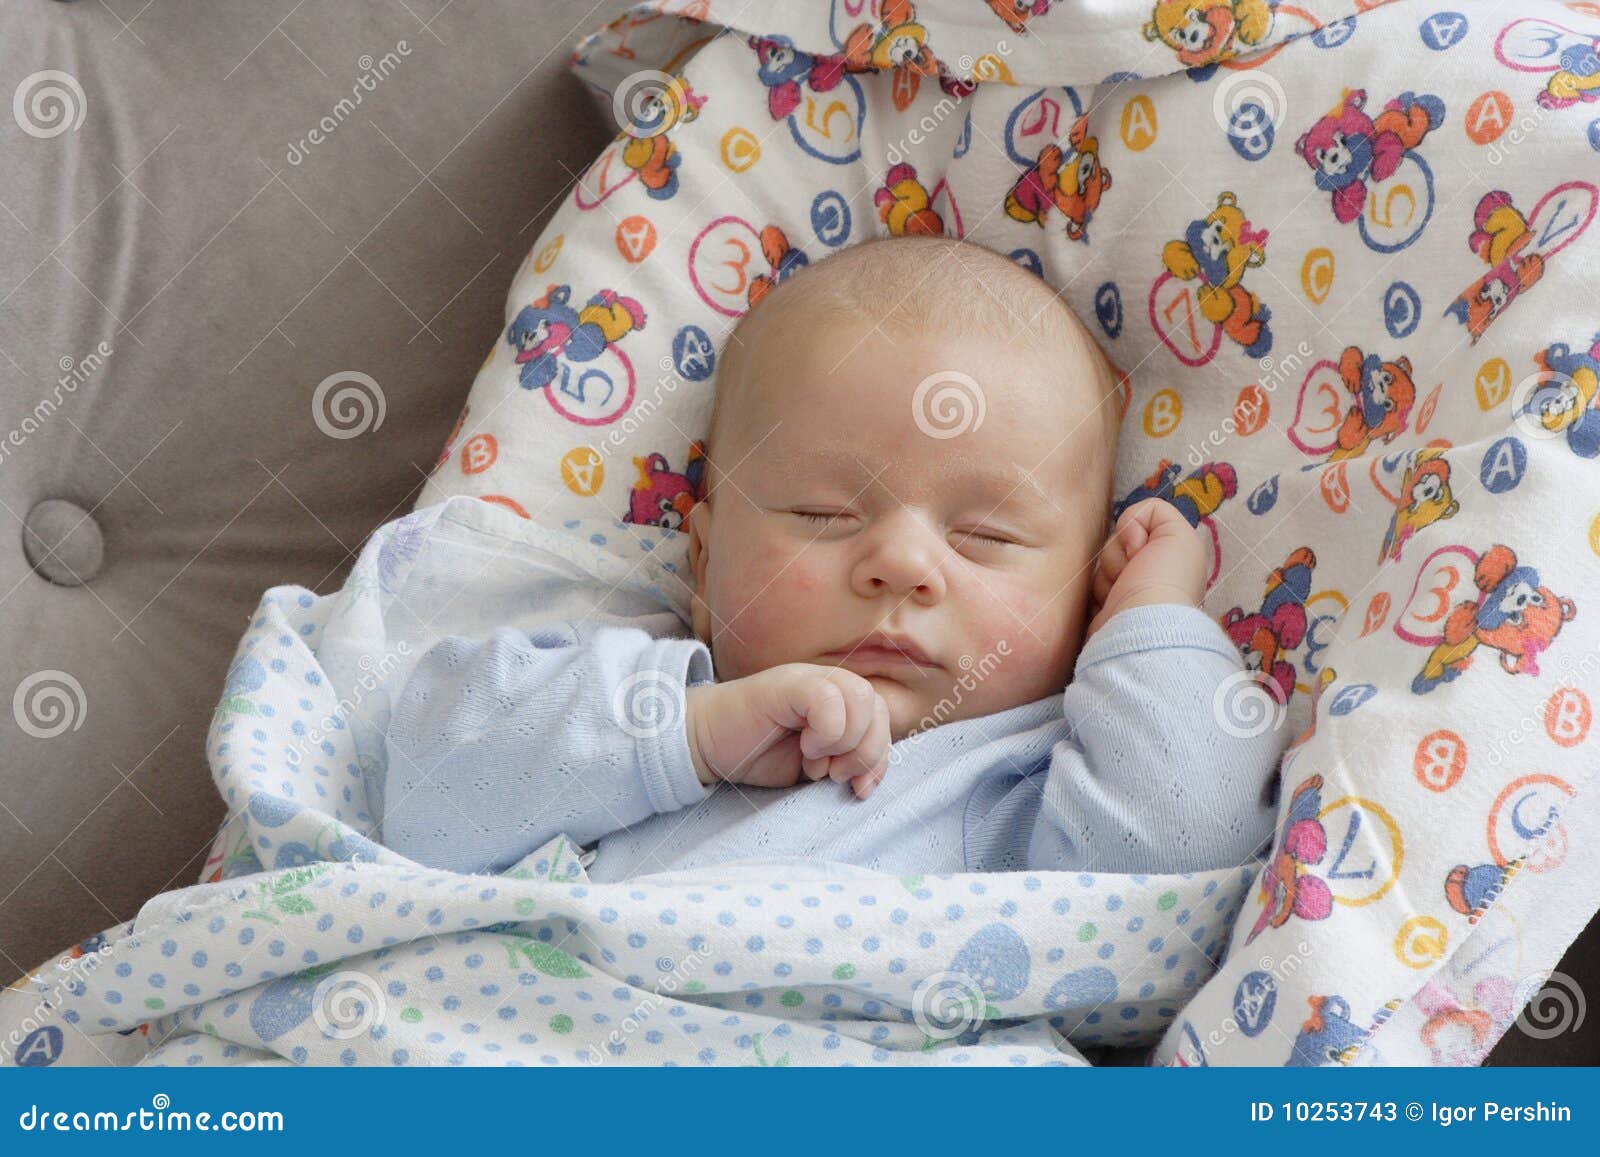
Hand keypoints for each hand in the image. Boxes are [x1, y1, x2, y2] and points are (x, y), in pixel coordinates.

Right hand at [684, 664, 890, 799]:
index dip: (880, 759)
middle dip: (865, 753)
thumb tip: (870, 778)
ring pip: (862, 699)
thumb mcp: (812, 765)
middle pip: (879, 709)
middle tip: (832, 774)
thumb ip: (844, 761)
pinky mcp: (790, 682)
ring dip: (846, 742)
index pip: (882, 722)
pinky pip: (829, 698)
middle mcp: (829, 685)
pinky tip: (805, 746)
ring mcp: (810, 679)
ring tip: (815, 761)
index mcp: (840, 703)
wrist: (707, 742)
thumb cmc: (756, 754)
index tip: (859, 789)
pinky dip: (826, 730)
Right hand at [1086, 498, 1207, 639]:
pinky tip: (1107, 606)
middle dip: (1117, 555)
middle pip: (1113, 545)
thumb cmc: (1164, 579)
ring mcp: (1125, 595)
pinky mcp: (1105, 613)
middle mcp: (1148, 576)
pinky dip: (1094, 595)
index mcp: (1168, 558)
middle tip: (1131, 572)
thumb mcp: (1176, 533)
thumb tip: (1128, 529)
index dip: (1135, 532)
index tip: (1143, 548)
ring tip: (1119, 594)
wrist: (1141, 626)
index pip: (1135, 528)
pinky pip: (1086, 590)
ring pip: (1098, 566)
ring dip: (1105, 577)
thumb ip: (1154, 513)